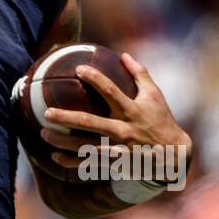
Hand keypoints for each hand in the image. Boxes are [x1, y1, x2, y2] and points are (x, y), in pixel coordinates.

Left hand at [39, 52, 192, 173]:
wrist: (174, 157)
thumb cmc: (161, 120)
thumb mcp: (155, 95)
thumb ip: (140, 74)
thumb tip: (124, 54)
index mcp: (132, 111)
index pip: (111, 91)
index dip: (95, 78)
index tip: (78, 69)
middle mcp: (123, 130)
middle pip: (90, 123)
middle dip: (66, 117)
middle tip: (47, 112)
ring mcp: (118, 149)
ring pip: (85, 146)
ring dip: (63, 141)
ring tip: (44, 134)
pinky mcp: (116, 164)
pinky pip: (90, 164)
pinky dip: (72, 162)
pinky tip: (55, 157)